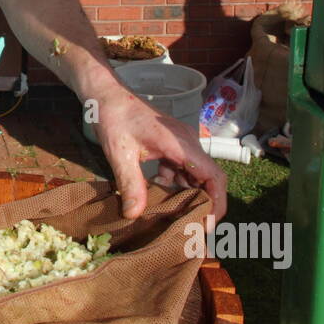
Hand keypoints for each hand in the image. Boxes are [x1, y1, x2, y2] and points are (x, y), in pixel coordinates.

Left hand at [91, 84, 226, 221]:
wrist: (107, 95)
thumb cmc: (114, 118)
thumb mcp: (120, 153)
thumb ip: (130, 184)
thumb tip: (134, 215)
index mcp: (181, 144)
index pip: (213, 175)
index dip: (216, 202)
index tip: (207, 224)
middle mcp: (188, 143)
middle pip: (209, 178)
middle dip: (205, 204)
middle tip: (192, 229)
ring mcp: (182, 144)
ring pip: (196, 175)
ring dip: (189, 195)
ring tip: (177, 218)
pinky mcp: (172, 146)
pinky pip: (182, 169)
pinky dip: (176, 185)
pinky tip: (159, 195)